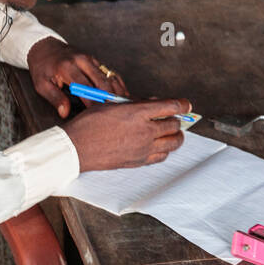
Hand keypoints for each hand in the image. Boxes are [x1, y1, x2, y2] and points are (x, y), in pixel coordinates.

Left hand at [27, 37, 129, 118]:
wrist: (44, 46)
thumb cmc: (42, 67)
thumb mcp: (42, 84)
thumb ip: (55, 98)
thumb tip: (65, 112)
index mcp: (67, 67)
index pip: (84, 87)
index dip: (93, 102)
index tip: (97, 114)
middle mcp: (81, 60)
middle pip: (101, 81)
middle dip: (109, 97)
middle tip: (115, 112)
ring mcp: (89, 58)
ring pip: (108, 75)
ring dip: (116, 90)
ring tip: (123, 105)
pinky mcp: (94, 59)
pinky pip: (109, 71)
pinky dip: (116, 83)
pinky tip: (122, 93)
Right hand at [61, 99, 189, 169]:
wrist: (76, 148)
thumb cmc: (89, 124)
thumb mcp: (112, 105)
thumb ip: (134, 104)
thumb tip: (151, 104)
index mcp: (138, 113)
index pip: (170, 107)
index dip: (182, 104)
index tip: (187, 104)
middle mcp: (144, 131)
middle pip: (174, 125)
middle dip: (177, 120)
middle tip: (175, 117)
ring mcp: (143, 148)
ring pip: (172, 142)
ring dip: (176, 136)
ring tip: (174, 133)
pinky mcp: (138, 161)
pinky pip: (161, 156)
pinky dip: (165, 150)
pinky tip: (161, 146)